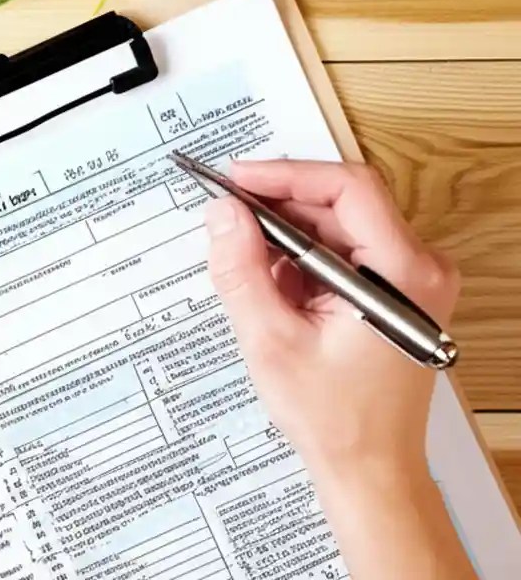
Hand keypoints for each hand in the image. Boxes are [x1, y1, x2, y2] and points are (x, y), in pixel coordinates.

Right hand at [202, 160, 458, 476]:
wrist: (367, 466)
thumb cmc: (335, 418)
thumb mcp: (271, 340)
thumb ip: (241, 270)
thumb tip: (223, 214)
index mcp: (402, 274)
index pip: (347, 188)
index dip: (287, 175)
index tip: (238, 179)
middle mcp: (418, 269)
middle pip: (342, 203)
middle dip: (279, 207)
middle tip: (227, 218)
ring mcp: (409, 279)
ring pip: (338, 226)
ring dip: (287, 239)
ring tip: (250, 273)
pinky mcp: (394, 291)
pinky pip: (342, 251)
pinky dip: (301, 261)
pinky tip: (275, 292)